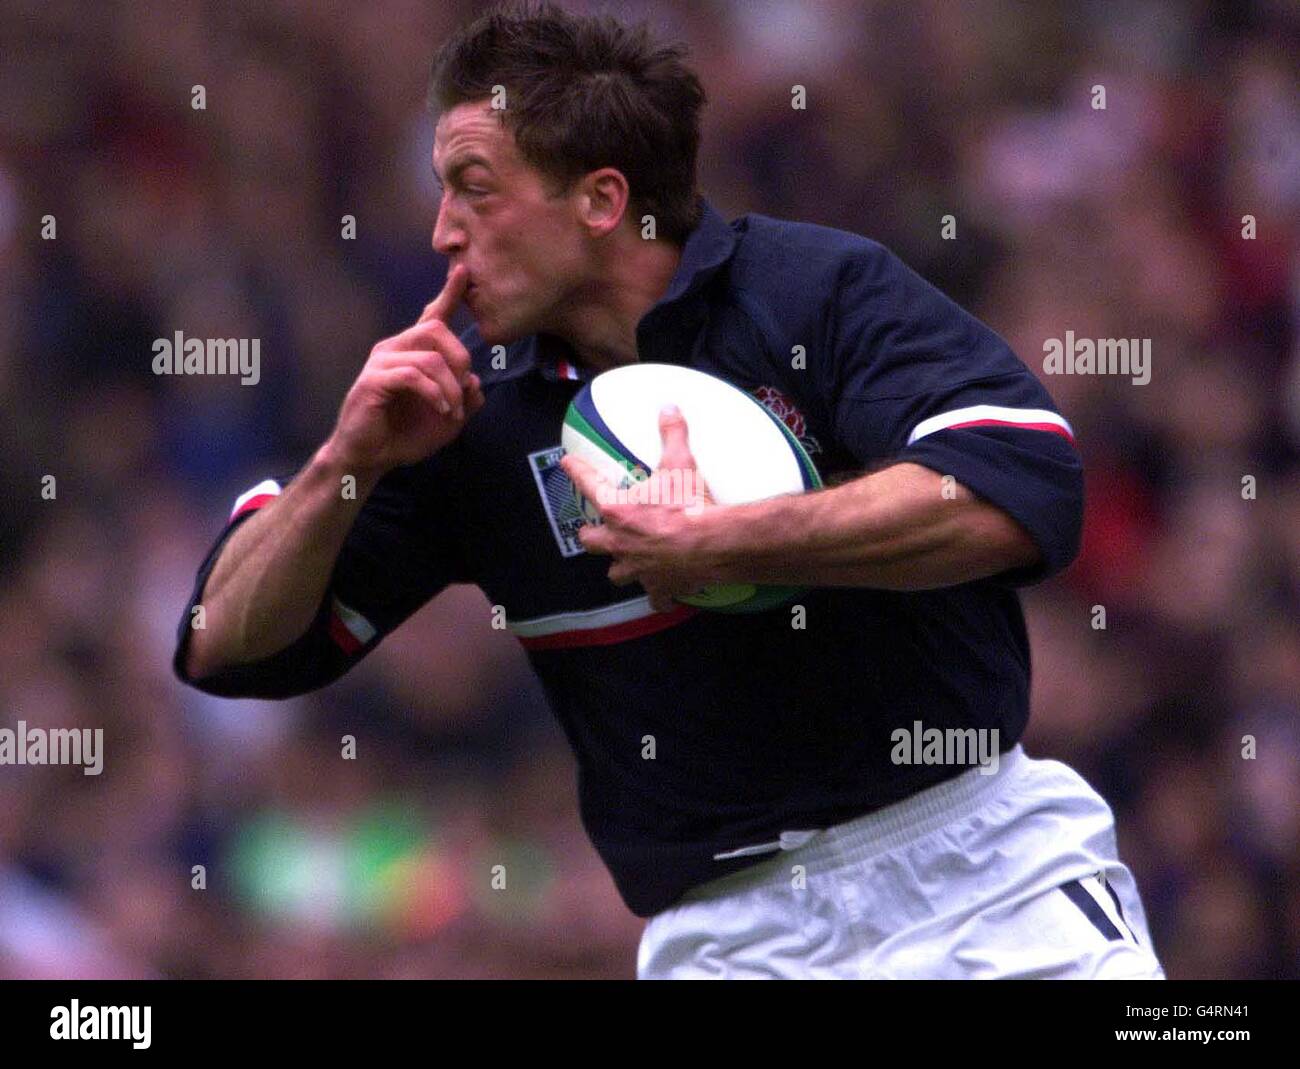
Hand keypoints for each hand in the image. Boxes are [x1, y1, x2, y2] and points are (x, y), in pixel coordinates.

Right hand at [327, 264, 485, 477]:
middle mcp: (394, 350)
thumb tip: (475, 380)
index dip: (448, 294)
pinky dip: (434, 393)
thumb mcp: (446, 420)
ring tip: (453, 411)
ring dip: (450, 386)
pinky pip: (413, 374)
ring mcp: (381, 363)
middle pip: (436, 330)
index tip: (462, 271)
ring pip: (429, 356)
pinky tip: (442, 410)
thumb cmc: (402, 437)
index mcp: (410, 353)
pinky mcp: (374, 380)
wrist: (369, 459)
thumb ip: (465, 400)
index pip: (431, 317)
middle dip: (460, 358)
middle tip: (463, 390)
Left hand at [560, 405, 721, 611]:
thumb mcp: (680, 465)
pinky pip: (653, 597)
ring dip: (619, 567)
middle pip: (592, 541)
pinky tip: (662, 593)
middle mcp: (620, 542)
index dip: (577, 473)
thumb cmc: (690, 505)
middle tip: (597, 529)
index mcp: (618, 511)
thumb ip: (672, 435)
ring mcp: (637, 569)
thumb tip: (668, 408)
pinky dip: (657, 595)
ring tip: (626, 560)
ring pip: (616, 573)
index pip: (589, 485)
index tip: (567, 464)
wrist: (712, 544)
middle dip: (592, 535)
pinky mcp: (658, 587)